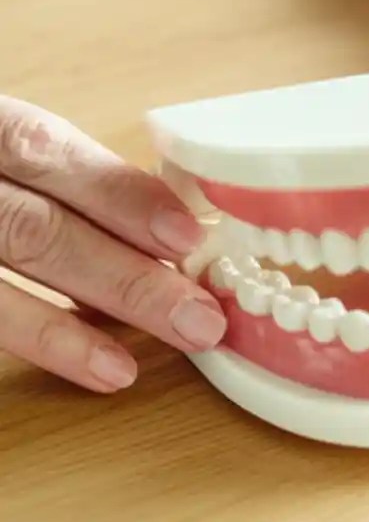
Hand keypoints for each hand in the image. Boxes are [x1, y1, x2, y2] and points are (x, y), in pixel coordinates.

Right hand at [0, 96, 226, 392]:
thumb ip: (55, 180)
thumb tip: (165, 242)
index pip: (43, 150)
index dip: (117, 195)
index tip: (185, 238)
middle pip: (28, 227)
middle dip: (121, 278)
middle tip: (198, 321)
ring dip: (59, 332)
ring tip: (125, 369)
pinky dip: (17, 339)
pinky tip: (65, 370)